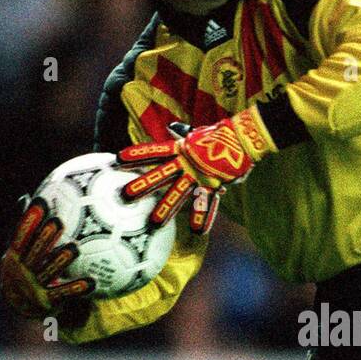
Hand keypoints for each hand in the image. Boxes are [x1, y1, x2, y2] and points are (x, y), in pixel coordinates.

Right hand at [0, 196, 93, 321]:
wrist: (20, 308)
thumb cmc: (23, 269)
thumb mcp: (18, 250)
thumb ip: (24, 228)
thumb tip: (26, 198)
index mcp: (14, 256)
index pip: (21, 234)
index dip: (30, 219)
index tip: (41, 202)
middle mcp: (21, 271)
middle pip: (35, 252)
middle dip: (45, 237)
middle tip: (59, 221)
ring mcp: (34, 288)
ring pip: (49, 271)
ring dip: (61, 259)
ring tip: (74, 248)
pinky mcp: (47, 302)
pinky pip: (64, 293)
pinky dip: (77, 288)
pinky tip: (92, 282)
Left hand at [116, 105, 276, 227]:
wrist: (242, 138)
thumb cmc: (220, 136)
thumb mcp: (197, 134)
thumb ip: (183, 133)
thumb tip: (172, 127)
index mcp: (180, 150)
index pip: (153, 152)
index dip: (136, 155)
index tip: (117, 159)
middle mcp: (185, 164)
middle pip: (158, 175)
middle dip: (141, 185)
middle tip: (123, 196)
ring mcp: (198, 176)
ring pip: (177, 195)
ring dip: (165, 210)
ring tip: (154, 224)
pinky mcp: (213, 186)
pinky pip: (207, 204)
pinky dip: (204, 218)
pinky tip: (198, 232)